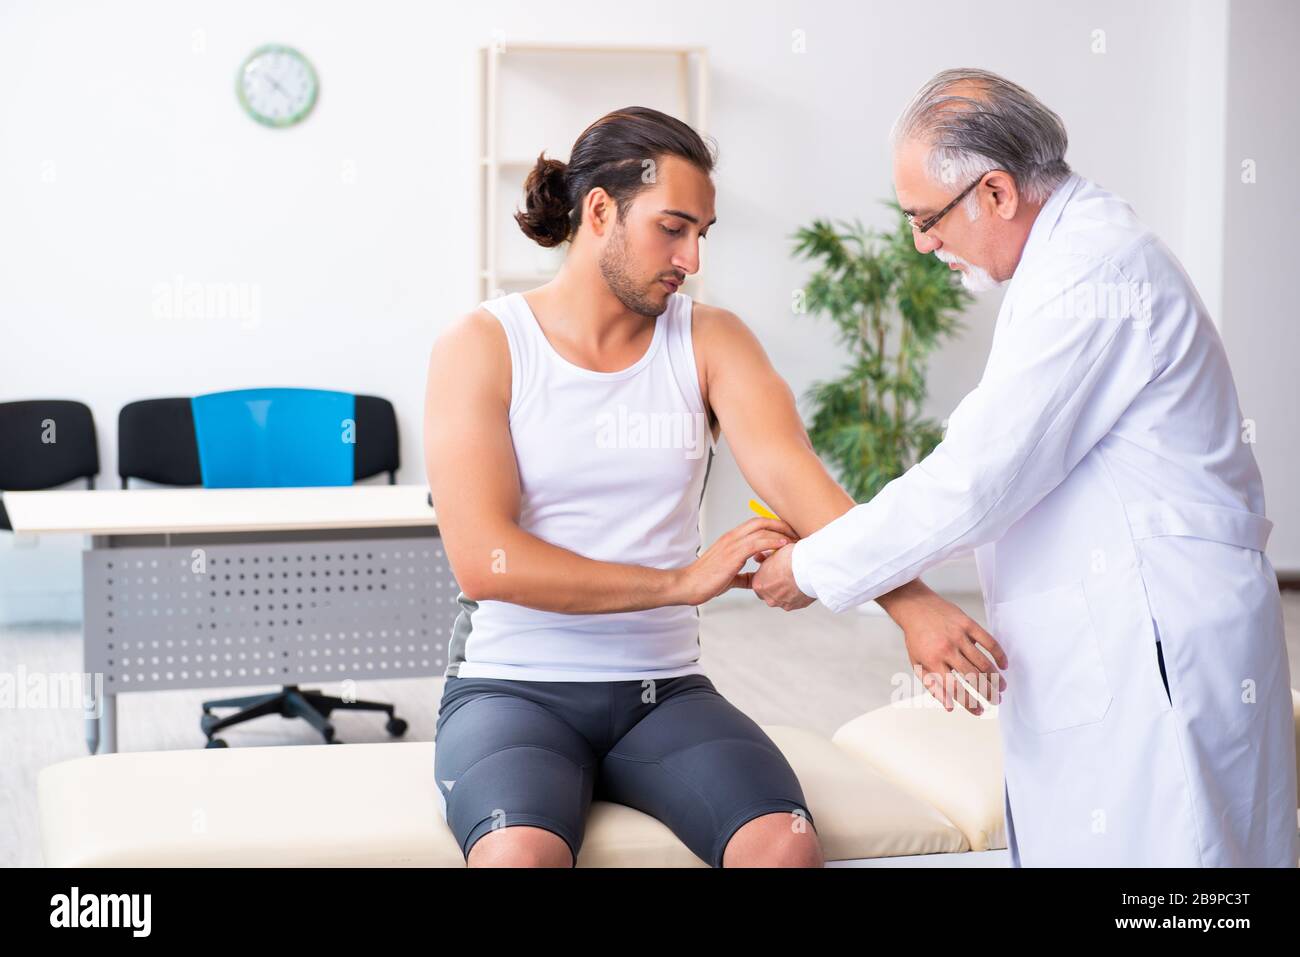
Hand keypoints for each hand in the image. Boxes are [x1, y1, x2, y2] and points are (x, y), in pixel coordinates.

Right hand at [673, 518, 797, 605]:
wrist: (688, 585)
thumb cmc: (706, 580)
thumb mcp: (729, 576)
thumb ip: (744, 576)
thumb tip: (757, 580)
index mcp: (731, 539)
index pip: (756, 524)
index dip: (774, 526)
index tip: (788, 533)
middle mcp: (732, 537)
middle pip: (761, 521)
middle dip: (782, 524)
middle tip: (797, 533)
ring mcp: (732, 544)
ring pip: (761, 529)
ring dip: (781, 532)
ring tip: (795, 539)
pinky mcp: (733, 554)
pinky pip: (757, 543)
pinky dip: (772, 541)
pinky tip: (783, 545)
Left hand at [751, 542, 814, 610]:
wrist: (808, 567)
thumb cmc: (790, 558)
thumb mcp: (773, 553)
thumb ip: (765, 558)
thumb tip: (760, 557)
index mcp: (758, 584)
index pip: (758, 583)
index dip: (767, 576)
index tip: (774, 571)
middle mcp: (768, 597)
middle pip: (769, 592)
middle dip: (775, 586)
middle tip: (785, 575)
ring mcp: (782, 603)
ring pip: (782, 598)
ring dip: (787, 591)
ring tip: (796, 578)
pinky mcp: (795, 606)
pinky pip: (794, 601)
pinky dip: (797, 595)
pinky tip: (803, 584)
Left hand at [878, 581, 1006, 714]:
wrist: (915, 607)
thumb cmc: (917, 638)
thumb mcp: (917, 663)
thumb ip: (933, 686)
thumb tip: (950, 708)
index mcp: (933, 661)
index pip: (955, 688)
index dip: (969, 703)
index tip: (979, 711)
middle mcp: (947, 649)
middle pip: (973, 677)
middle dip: (987, 692)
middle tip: (996, 701)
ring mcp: (958, 636)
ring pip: (982, 661)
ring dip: (995, 678)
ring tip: (1001, 688)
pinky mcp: (967, 624)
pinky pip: (988, 641)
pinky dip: (998, 654)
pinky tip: (1003, 665)